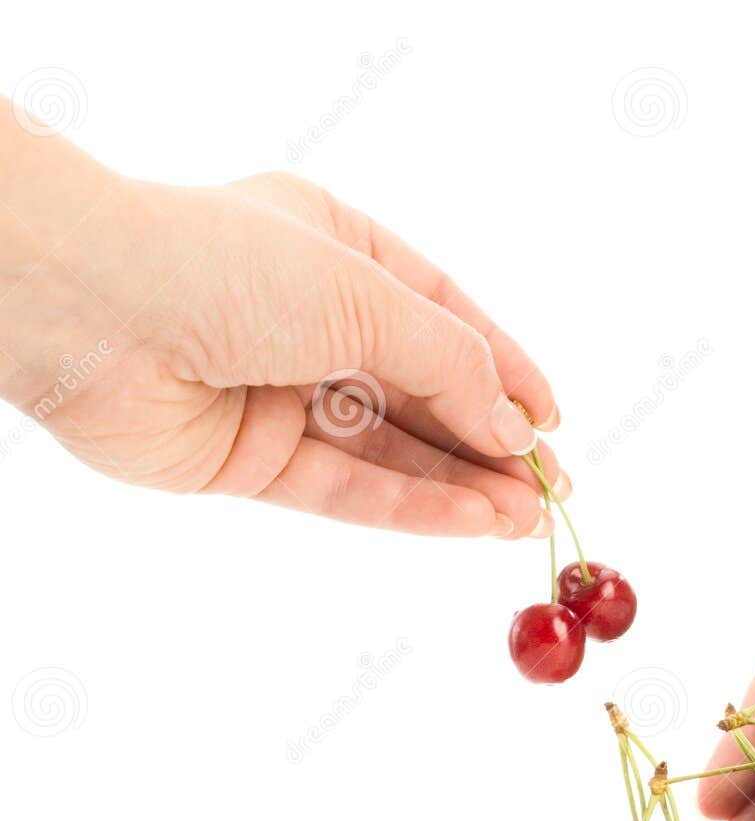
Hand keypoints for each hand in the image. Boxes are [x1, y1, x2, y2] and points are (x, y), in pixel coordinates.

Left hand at [2, 118, 563, 536]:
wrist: (87, 312)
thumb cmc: (226, 267)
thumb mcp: (368, 296)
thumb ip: (453, 364)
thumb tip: (518, 429)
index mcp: (337, 251)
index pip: (446, 318)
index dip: (505, 371)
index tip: (555, 423)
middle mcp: (309, 320)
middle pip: (422, 392)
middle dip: (491, 442)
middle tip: (554, 491)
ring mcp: (277, 393)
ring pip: (389, 449)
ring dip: (461, 484)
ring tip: (527, 520)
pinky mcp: (247, 461)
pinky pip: (343, 488)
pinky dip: (408, 506)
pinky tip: (468, 523)